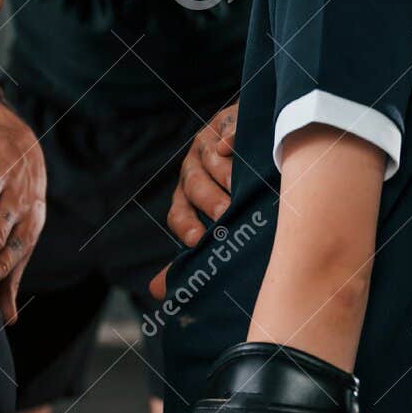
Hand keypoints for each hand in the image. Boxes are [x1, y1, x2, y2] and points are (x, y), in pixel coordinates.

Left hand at [148, 102, 238, 300]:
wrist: (255, 137)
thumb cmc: (236, 189)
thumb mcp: (215, 219)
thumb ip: (193, 253)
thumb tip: (156, 292)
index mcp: (187, 195)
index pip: (178, 212)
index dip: (186, 224)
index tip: (198, 240)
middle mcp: (194, 168)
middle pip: (193, 185)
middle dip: (209, 200)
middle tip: (225, 213)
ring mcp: (210, 141)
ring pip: (209, 158)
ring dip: (223, 172)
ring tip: (240, 185)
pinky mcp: (230, 120)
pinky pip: (226, 128)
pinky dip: (230, 136)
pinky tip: (234, 145)